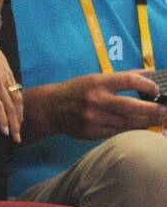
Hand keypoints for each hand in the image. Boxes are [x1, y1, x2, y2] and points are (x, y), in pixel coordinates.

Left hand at [0, 21, 22, 142]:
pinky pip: (18, 91)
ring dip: (20, 115)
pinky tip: (21, 113)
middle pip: (10, 107)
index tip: (5, 132)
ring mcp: (6, 78)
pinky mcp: (11, 73)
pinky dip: (21, 104)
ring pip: (17, 100)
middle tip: (17, 138)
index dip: (2, 119)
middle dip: (15, 124)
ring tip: (21, 128)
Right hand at [47, 70, 166, 140]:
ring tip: (158, 119)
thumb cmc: (76, 91)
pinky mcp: (91, 132)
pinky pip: (118, 133)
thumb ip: (122, 77)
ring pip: (128, 123)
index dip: (148, 85)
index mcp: (97, 83)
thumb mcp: (95, 78)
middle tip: (165, 110)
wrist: (50, 109)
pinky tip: (142, 127)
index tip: (157, 90)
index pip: (129, 81)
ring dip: (147, 122)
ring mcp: (93, 119)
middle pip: (132, 107)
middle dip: (153, 110)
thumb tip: (150, 73)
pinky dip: (132, 130)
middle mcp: (96, 100)